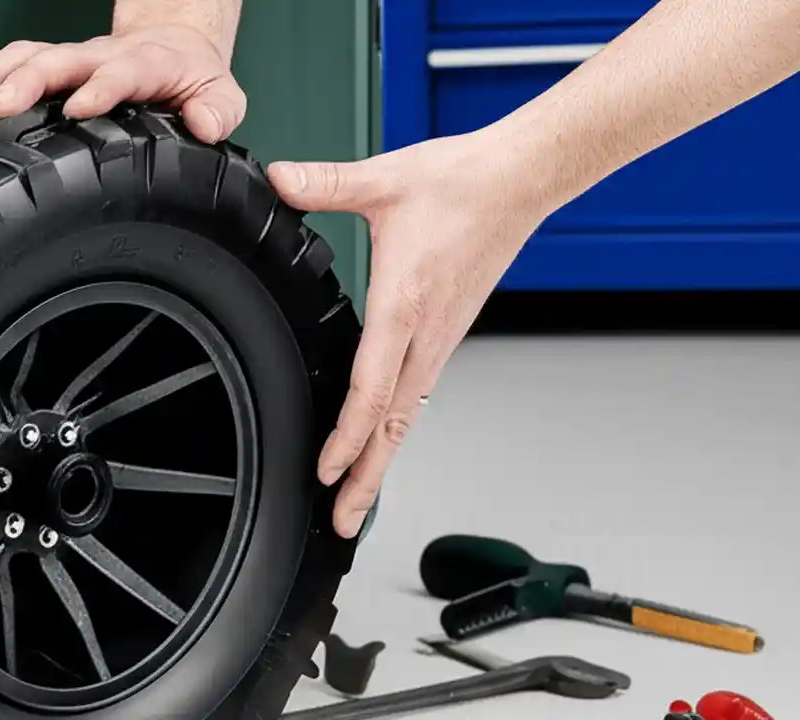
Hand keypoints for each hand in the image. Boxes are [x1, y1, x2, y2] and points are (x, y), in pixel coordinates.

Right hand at [0, 25, 246, 143]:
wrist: (176, 49)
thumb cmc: (193, 81)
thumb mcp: (221, 96)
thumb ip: (218, 112)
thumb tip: (205, 125)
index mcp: (145, 65)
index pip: (121, 73)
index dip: (100, 88)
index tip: (79, 109)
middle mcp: (100, 57)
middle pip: (58, 60)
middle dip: (23, 81)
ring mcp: (72, 60)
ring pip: (25, 59)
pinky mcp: (51, 67)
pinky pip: (9, 64)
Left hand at [268, 131, 551, 537]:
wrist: (520, 180)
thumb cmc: (461, 183)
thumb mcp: (384, 180)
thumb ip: (325, 183)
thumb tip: (280, 180)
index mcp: (406, 304)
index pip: (373, 385)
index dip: (349, 434)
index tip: (328, 470)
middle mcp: (427, 333)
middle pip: (394, 423)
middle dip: (368, 477)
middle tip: (344, 521)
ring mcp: (441, 339)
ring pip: (407, 416)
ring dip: (381, 461)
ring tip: (357, 501)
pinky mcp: (446, 333)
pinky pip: (417, 395)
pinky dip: (395, 430)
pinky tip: (380, 443)